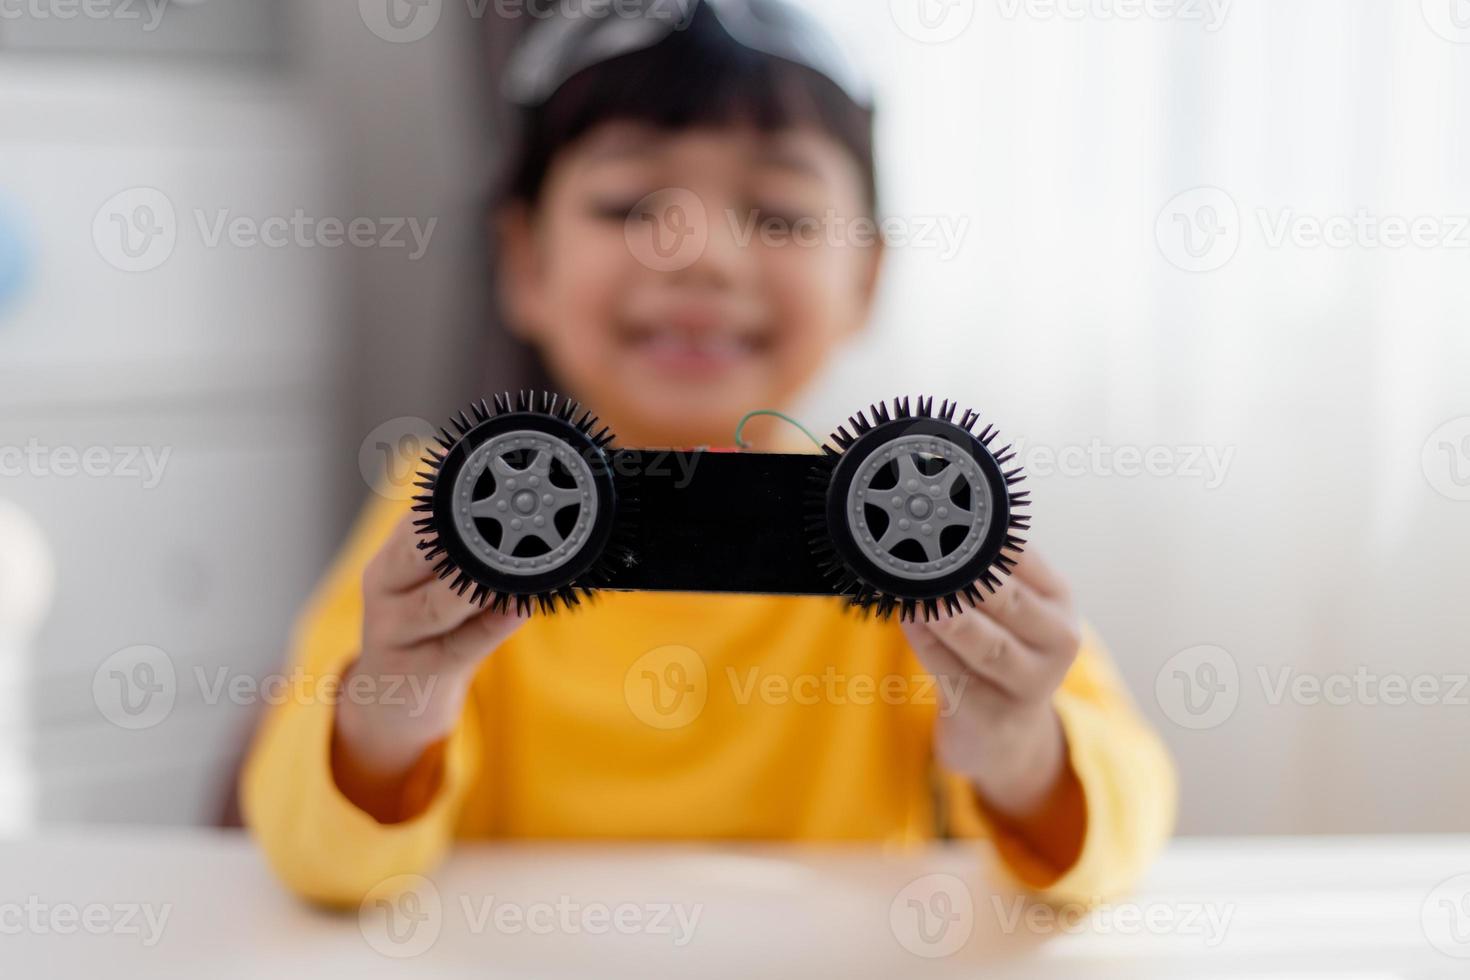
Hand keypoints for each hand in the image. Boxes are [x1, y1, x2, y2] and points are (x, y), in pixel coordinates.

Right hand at [335, 515, 525, 786]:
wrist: (391, 697)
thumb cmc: (429, 625)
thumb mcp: (429, 579)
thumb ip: (460, 548)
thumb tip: (519, 505)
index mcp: (391, 555)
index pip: (420, 517)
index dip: (456, 500)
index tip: (496, 480)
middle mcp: (384, 588)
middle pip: (417, 554)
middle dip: (462, 537)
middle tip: (510, 519)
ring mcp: (396, 633)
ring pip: (437, 604)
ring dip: (479, 584)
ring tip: (518, 569)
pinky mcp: (421, 671)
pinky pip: (461, 646)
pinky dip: (494, 625)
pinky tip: (520, 608)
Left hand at [900, 549, 1081, 822]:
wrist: (1005, 734)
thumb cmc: (999, 651)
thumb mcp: (1009, 612)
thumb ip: (985, 572)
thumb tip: (935, 524)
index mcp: (1059, 601)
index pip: (1024, 559)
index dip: (986, 539)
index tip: (946, 518)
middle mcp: (1057, 641)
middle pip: (1009, 602)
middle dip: (967, 578)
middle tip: (928, 553)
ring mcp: (1031, 683)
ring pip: (988, 645)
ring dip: (951, 618)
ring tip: (921, 594)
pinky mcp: (994, 716)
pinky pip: (957, 675)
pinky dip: (929, 647)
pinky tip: (908, 622)